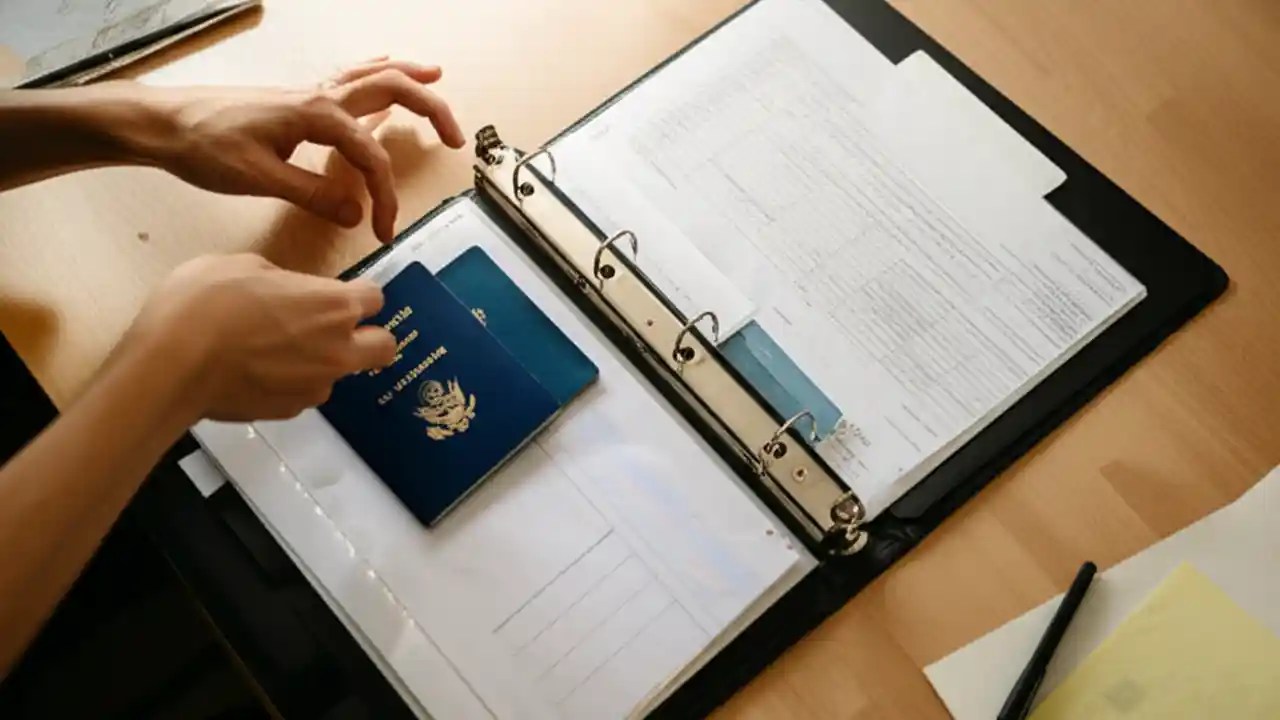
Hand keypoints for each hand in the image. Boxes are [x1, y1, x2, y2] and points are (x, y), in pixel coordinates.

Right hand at [123, 253, 395, 421]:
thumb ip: (281, 280)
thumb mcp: (242, 266)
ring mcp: (316, 385)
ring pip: (340, 374)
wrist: (171, 365)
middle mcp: (338, 348)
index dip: (359, 295)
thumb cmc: (205, 302)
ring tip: (275, 352)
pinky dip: (289, 384)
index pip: (376, 299)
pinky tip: (254, 374)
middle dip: (370, 337)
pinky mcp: (290, 411)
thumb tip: (287, 292)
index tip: (339, 294)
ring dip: (322, 363)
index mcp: (333, 305)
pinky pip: (304, 394)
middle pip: (385, 347)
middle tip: (334, 330)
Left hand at [145, 58, 465, 241]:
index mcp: (316, 115)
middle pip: (390, 88)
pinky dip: (375, 72)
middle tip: (456, 138)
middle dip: (430, 110)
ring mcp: (308, 93)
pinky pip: (348, 77)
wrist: (162, 123)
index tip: (385, 230)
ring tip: (438, 81)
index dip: (385, 197)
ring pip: (372, 74)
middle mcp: (319, 97)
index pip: (371, 157)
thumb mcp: (258, 179)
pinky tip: (383, 72)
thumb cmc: (204, 147)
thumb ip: (312, 195)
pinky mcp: (297, 99)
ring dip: (409, 78)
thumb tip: (357, 213)